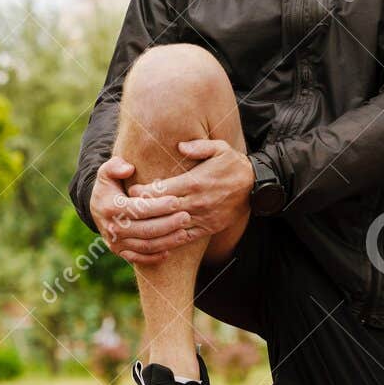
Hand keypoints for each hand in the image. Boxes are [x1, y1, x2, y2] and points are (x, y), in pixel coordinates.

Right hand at [88, 155, 191, 267]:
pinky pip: (139, 258)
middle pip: (145, 229)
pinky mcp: (120, 252)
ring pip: (145, 246)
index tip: (176, 201)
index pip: (138, 208)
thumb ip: (115, 166)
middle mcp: (112, 228)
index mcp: (110, 207)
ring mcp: (116, 242)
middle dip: (168, 225)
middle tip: (186, 217)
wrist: (98, 209)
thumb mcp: (106, 172)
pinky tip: (170, 251)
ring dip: (166, 242)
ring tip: (184, 234)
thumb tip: (128, 168)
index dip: (159, 206)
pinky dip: (154, 257)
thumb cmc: (109, 186)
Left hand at [129, 140, 253, 241]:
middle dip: (145, 210)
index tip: (133, 191)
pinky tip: (158, 238)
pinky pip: (186, 236)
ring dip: (155, 226)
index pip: (164, 189)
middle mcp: (197, 201)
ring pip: (173, 225)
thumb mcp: (219, 148)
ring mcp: (203, 217)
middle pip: (164, 208)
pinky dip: (171, 238)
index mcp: (196, 181)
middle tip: (128, 210)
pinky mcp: (208, 227)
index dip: (146, 191)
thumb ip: (198, 146)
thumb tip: (180, 146)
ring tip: (138, 226)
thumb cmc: (233, 165)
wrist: (255, 187)